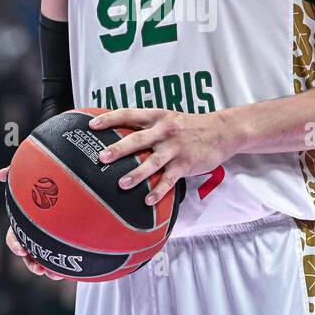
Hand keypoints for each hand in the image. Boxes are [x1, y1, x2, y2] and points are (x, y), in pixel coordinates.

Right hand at [0, 165, 62, 279]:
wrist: (82, 186)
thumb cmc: (53, 175)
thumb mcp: (38, 173)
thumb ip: (19, 173)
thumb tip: (0, 174)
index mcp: (28, 221)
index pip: (14, 236)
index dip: (15, 245)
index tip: (21, 250)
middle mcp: (38, 232)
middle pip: (29, 254)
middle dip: (31, 264)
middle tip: (38, 268)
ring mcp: (53, 239)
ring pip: (45, 260)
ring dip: (47, 269)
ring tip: (54, 275)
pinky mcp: (68, 244)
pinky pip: (63, 260)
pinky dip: (63, 268)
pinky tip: (70, 273)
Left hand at [88, 109, 238, 206]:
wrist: (223, 131)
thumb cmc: (190, 126)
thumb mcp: (169, 118)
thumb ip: (148, 125)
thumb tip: (120, 132)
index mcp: (157, 117)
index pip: (129, 114)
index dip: (109, 119)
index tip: (92, 125)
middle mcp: (165, 131)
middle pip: (138, 139)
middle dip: (119, 149)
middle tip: (102, 157)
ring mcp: (176, 148)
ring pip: (152, 162)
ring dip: (136, 174)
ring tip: (122, 184)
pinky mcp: (186, 164)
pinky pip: (169, 179)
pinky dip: (159, 191)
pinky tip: (148, 200)